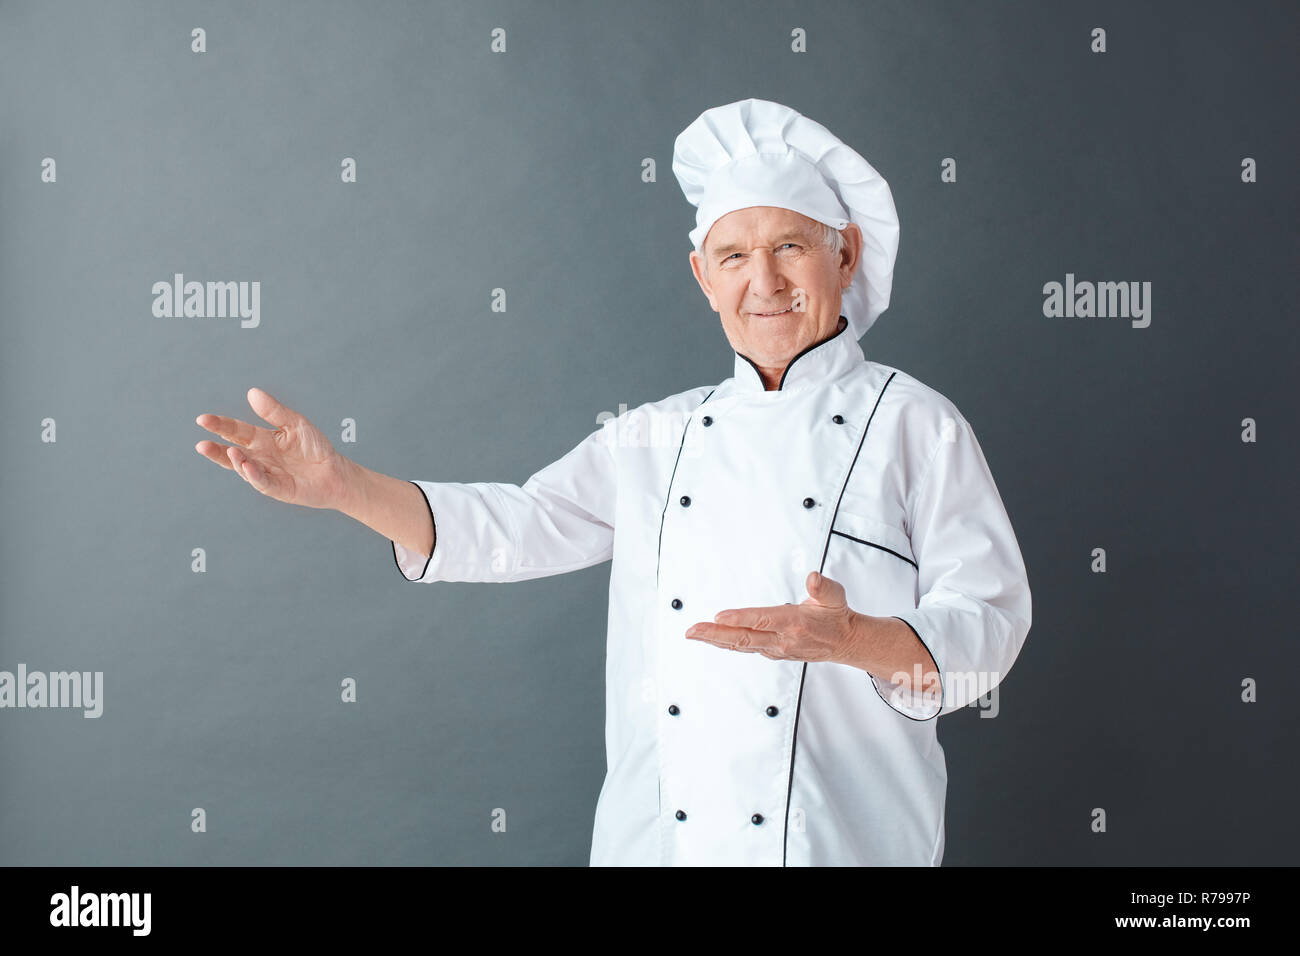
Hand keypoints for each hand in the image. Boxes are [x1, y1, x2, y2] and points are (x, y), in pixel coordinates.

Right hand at [194, 387, 352, 509]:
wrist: (335, 471)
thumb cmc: (315, 447)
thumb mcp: (295, 424)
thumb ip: (274, 411)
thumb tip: (252, 392)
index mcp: (262, 439)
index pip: (236, 430)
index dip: (220, 425)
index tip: (203, 419)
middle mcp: (259, 457)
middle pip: (232, 451)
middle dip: (217, 449)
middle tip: (202, 444)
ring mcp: (266, 473)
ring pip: (244, 468)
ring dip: (236, 462)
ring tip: (233, 452)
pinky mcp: (277, 489)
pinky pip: (263, 482)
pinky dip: (255, 475)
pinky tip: (248, 466)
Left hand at [684, 571, 861, 663]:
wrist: (844, 642)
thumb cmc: (836, 616)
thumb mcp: (836, 597)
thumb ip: (823, 587)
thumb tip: (812, 576)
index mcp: (795, 623)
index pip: (763, 620)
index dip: (740, 618)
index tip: (719, 616)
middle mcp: (782, 640)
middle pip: (744, 638)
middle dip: (715, 634)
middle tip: (691, 631)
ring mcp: (776, 649)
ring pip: (741, 645)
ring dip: (715, 640)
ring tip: (693, 634)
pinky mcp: (772, 652)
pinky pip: (745, 648)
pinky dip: (727, 643)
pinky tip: (713, 638)